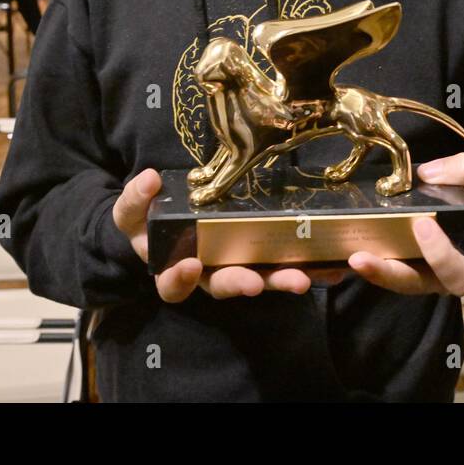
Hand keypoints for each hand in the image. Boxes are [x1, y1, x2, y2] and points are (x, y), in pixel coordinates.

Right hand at [112, 168, 311, 302]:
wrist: (167, 219)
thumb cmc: (150, 218)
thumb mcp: (133, 212)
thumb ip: (135, 199)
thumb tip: (149, 179)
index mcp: (173, 268)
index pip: (172, 284)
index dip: (179, 279)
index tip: (189, 265)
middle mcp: (207, 275)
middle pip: (221, 286)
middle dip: (239, 284)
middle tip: (254, 284)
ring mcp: (237, 267)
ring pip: (259, 280)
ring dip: (280, 280)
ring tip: (301, 279)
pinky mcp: (262, 258)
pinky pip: (284, 267)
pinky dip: (308, 269)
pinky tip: (330, 268)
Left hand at [349, 154, 463, 296]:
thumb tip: (428, 173)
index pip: (457, 273)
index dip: (440, 255)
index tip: (422, 224)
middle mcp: (440, 277)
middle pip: (414, 284)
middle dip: (389, 273)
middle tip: (363, 257)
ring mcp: (417, 271)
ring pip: (391, 280)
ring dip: (370, 271)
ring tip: (351, 257)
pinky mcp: (398, 261)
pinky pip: (380, 266)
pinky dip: (363, 263)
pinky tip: (344, 250)